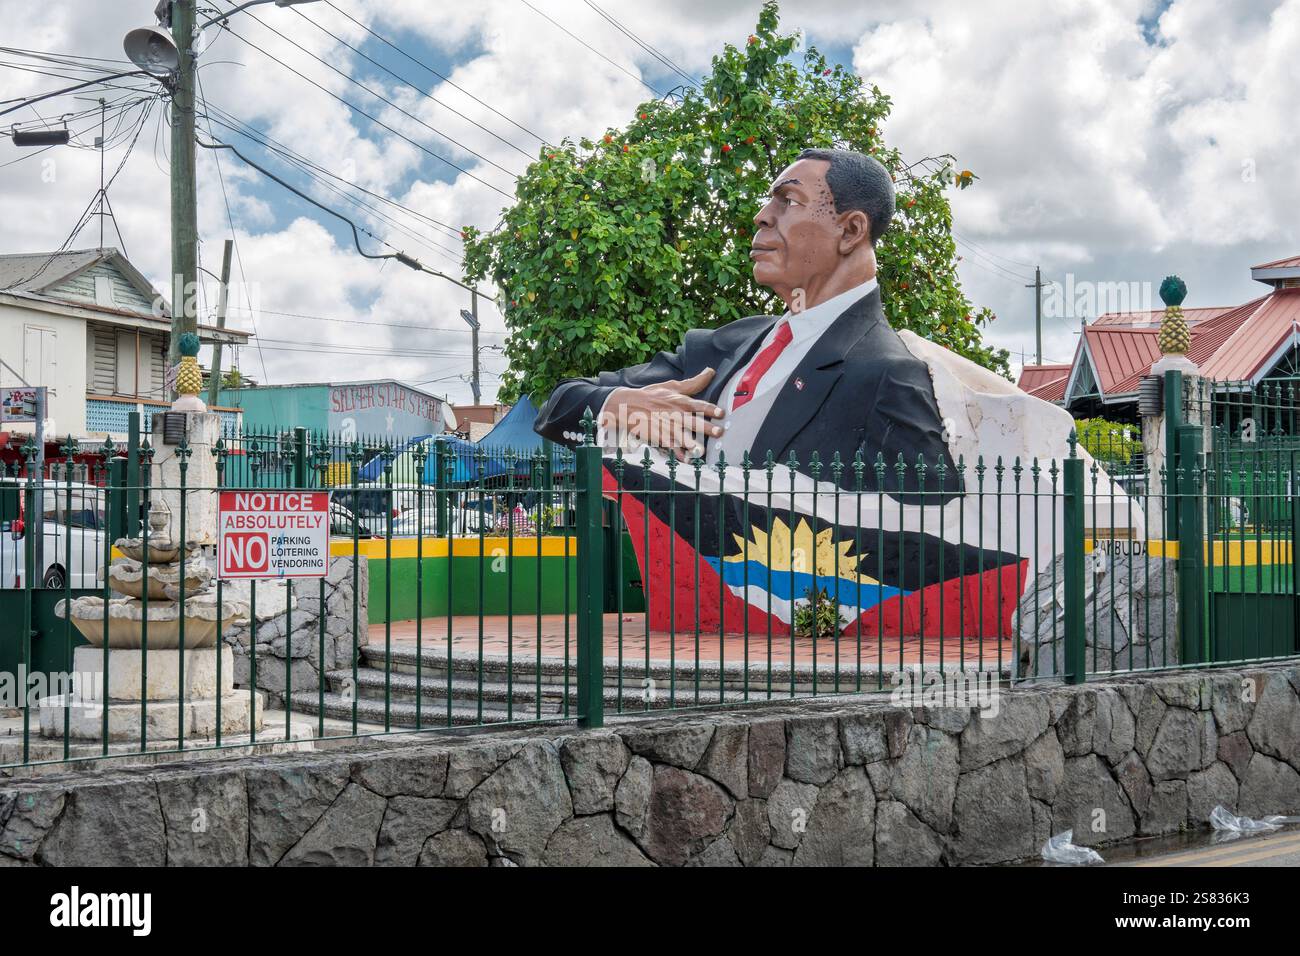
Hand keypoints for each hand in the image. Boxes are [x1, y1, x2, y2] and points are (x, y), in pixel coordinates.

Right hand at [600, 368, 724, 460]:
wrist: (627, 405)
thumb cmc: (652, 395)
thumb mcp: (671, 386)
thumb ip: (693, 382)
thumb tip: (711, 371)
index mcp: (680, 401)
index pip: (698, 405)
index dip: (710, 409)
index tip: (721, 413)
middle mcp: (675, 414)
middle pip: (693, 421)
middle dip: (706, 427)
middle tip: (718, 433)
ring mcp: (666, 427)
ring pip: (681, 436)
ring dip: (692, 443)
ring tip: (701, 451)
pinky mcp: (658, 436)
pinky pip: (670, 447)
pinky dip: (677, 454)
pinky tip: (686, 460)